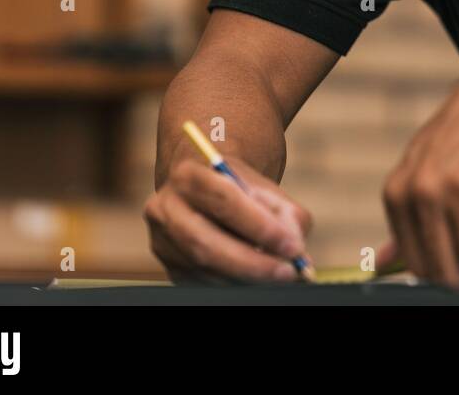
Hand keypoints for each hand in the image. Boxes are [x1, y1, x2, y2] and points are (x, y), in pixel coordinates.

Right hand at [144, 155, 311, 283]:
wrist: (209, 190)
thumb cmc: (242, 190)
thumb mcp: (267, 190)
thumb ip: (286, 215)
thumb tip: (296, 254)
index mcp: (189, 176)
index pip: (224, 201)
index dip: (259, 227)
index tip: (291, 246)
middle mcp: (166, 207)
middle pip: (204, 242)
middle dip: (251, 263)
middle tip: (287, 272)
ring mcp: (162, 239)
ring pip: (204, 268)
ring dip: (245, 277)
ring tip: (277, 275)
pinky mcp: (168, 264)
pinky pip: (200, 282)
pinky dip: (233, 284)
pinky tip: (255, 279)